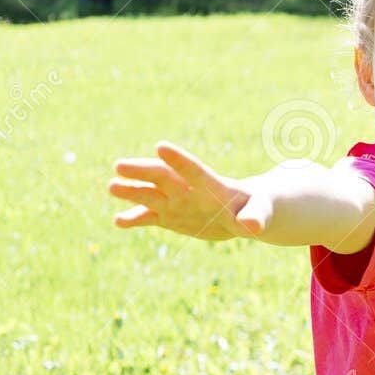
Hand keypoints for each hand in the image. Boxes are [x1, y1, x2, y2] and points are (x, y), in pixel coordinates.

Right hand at [110, 142, 268, 238]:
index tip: (161, 147)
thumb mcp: (262, 211)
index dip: (179, 160)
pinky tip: (118, 221)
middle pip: (163, 177)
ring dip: (132, 191)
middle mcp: (188, 190)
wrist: (245, 213)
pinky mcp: (169, 217)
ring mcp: (176, 202)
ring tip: (112, 186)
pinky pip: (149, 218)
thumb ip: (256, 216)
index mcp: (212, 185)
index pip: (194, 170)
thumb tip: (252, 227)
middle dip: (142, 171)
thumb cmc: (258, 206)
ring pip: (150, 195)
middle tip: (120, 166)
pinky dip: (134, 219)